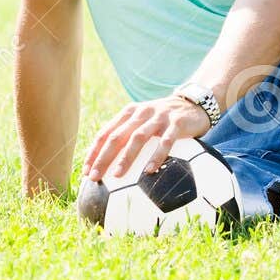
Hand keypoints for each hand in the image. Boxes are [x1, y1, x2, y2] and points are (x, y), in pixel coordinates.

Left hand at [82, 96, 210, 182]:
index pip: (105, 133)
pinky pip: (165, 141)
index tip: (86, 171)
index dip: (94, 152)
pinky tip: (150, 171)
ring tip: (118, 176)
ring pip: (138, 138)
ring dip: (126, 157)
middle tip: (94, 177)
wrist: (193, 103)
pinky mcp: (177, 123)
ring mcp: (158, 117)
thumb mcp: (142, 121)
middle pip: (117, 136)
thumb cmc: (162, 119)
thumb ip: (127, 135)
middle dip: (103, 157)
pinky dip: (157, 156)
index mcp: (128, 113)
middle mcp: (140, 113)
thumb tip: (108, 164)